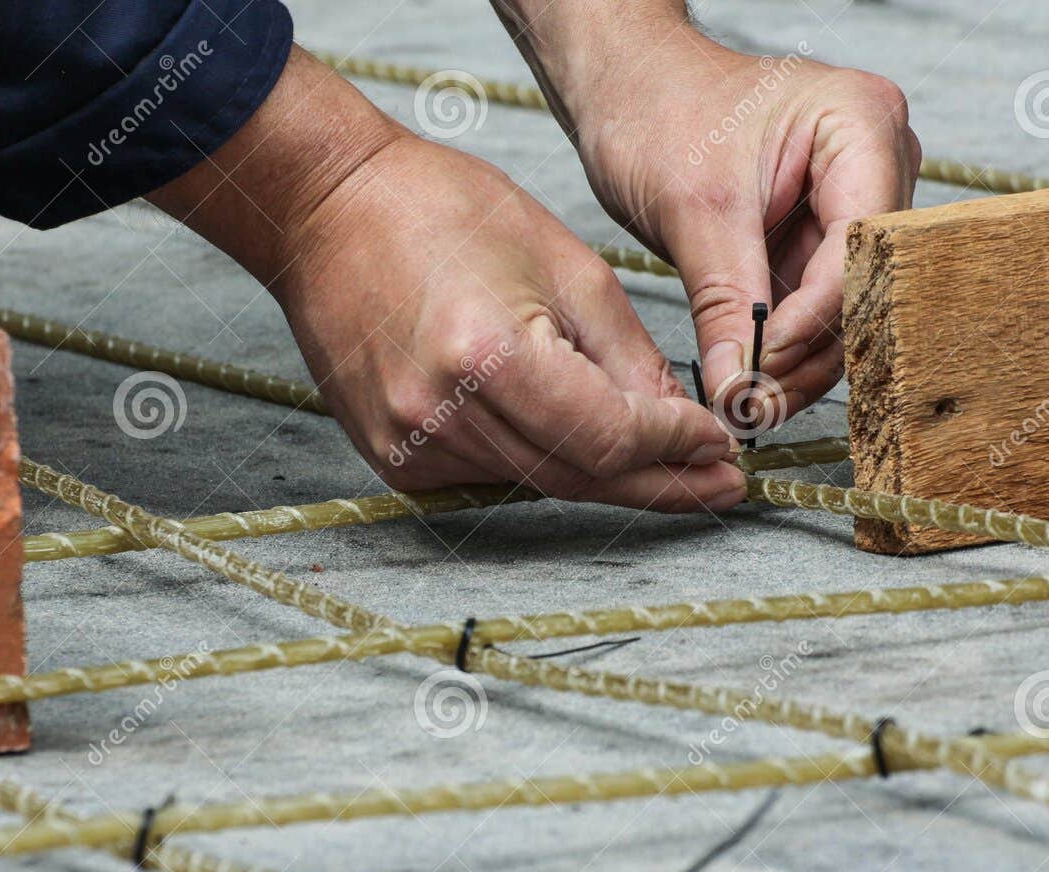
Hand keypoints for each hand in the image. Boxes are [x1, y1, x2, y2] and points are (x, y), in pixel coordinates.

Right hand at [153, 48, 742, 511]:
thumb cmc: (441, 211)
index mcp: (489, 356)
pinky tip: (584, 449)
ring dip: (609, 478)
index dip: (676, 448)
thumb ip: (627, 356)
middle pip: (580, 477)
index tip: (724, 448)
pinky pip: (496, 474)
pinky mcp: (392, 458)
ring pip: (541, 484)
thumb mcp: (566, 266)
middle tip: (719, 485)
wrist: (324, 209)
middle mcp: (442, 416)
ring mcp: (409, 446)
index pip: (610, 436)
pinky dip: (547, 464)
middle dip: (658, 482)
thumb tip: (680, 425)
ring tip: (670, 469)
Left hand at [497, 8, 919, 428]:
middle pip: (866, 283)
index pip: (861, 241)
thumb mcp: (692, 209)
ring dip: (798, 364)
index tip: (765, 361)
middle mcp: (877, 163)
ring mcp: (854, 206)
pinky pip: (816, 311)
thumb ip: (723, 302)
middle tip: (757, 402)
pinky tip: (751, 384)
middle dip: (809, 349)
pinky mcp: (821, 243)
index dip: (817, 312)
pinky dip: (784, 351)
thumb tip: (737, 387)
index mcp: (862, 125)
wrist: (630, 93)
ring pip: (846, 311)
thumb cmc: (660, 110)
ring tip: (747, 404)